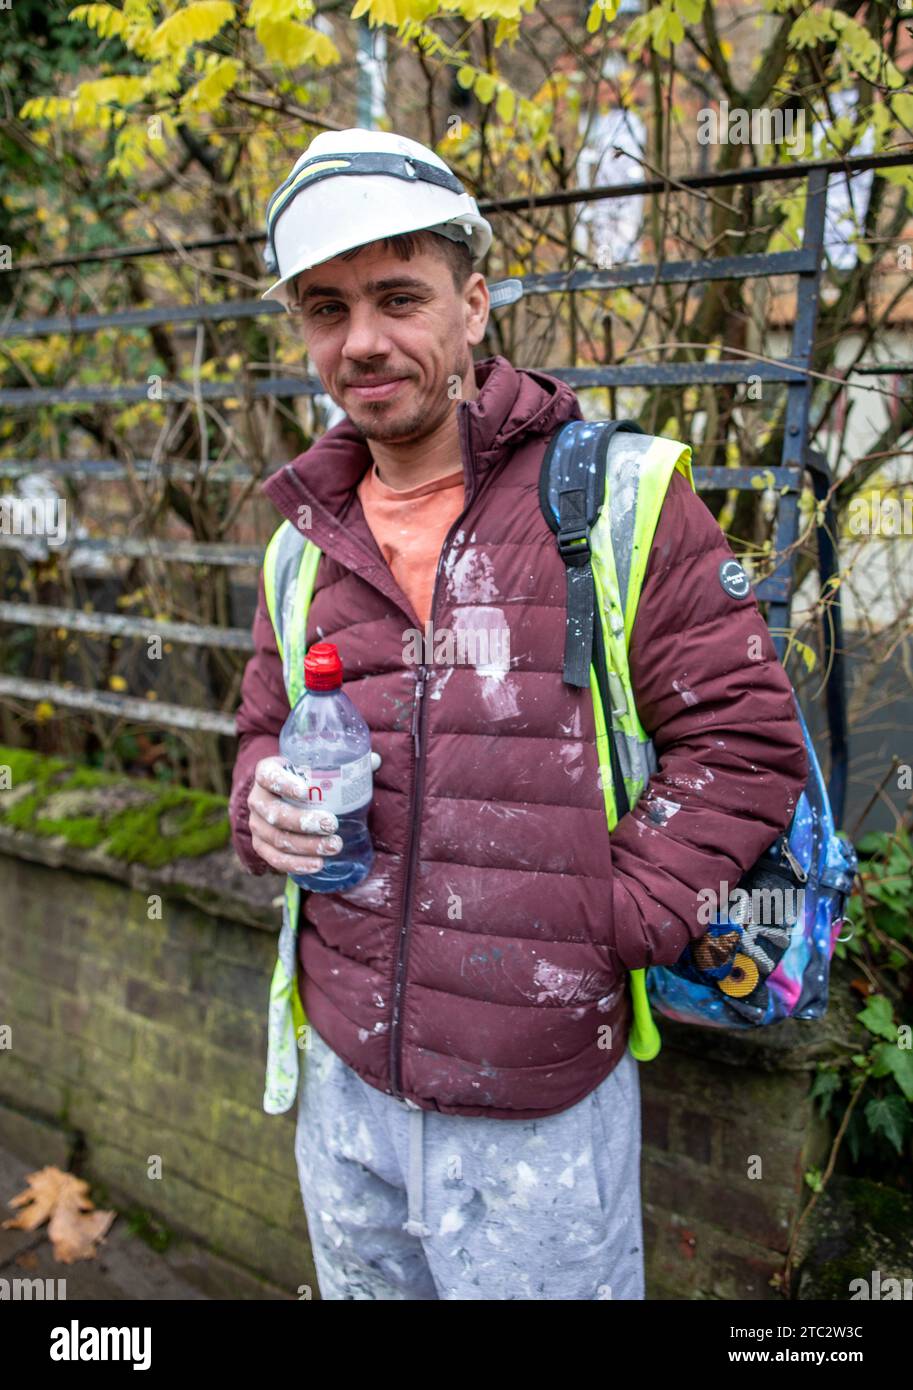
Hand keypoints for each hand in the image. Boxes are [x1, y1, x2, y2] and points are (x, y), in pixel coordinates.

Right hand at [248, 752, 380, 875]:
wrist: (286, 797)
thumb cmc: (306, 777)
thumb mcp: (319, 766)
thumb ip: (346, 761)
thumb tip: (376, 761)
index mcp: (267, 772)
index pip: (268, 776)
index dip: (284, 784)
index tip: (306, 791)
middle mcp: (257, 798)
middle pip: (274, 813)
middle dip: (303, 822)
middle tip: (331, 825)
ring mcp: (256, 823)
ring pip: (277, 838)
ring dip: (306, 846)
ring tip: (334, 847)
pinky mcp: (261, 845)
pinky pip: (274, 858)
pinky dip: (295, 864)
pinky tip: (317, 864)